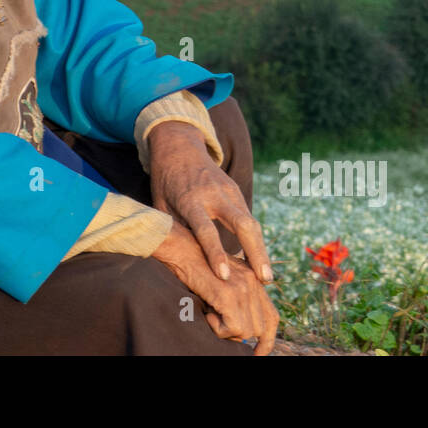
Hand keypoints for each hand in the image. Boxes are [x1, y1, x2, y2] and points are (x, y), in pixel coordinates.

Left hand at [148, 120, 274, 284]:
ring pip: (251, 222)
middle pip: (242, 225)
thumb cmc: (165, 183)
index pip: (206, 230)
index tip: (225, 276)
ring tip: (266, 277)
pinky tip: (259, 260)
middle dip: (255, 253)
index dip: (215, 253)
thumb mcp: (161, 206)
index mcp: (190, 201)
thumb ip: (174, 231)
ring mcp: (229, 191)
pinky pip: (249, 218)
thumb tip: (182, 264)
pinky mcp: (236, 191)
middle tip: (264, 279)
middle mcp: (214, 195)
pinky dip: (255, 240)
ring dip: (261, 250)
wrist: (178, 147)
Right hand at [151, 219, 278, 353]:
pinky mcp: (228, 294)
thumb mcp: (219, 283)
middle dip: (240, 335)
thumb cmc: (192, 267)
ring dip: (226, 330)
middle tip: (215, 323)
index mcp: (254, 279)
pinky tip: (205, 312)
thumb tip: (241, 333)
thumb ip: (234, 301)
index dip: (267, 340)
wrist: (177, 247)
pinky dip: (218, 328)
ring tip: (208, 312)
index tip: (257, 353)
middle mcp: (253, 281)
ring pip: (247, 331)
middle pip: (261, 328)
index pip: (272, 317)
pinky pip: (233, 328)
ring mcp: (242, 287)